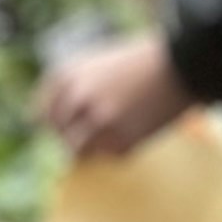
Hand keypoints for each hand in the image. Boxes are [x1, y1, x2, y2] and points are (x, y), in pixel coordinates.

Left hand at [39, 37, 193, 158]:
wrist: (177, 68)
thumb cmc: (139, 64)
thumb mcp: (95, 65)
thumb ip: (75, 88)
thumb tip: (61, 120)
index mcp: (66, 75)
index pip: (44, 113)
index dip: (56, 124)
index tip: (68, 128)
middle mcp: (77, 98)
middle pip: (59, 133)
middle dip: (72, 138)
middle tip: (91, 139)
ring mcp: (99, 121)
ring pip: (78, 151)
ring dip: (90, 152)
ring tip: (107, 144)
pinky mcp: (122, 139)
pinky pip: (110, 156)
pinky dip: (118, 151)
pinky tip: (133, 135)